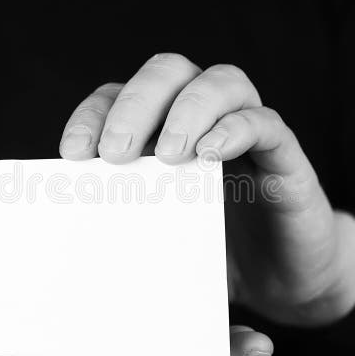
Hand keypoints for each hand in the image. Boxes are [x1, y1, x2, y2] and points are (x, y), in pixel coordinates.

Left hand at [59, 53, 354, 326]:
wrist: (284, 283)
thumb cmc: (214, 254)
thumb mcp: (157, 235)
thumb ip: (123, 221)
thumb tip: (68, 235)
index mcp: (164, 130)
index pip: (121, 96)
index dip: (94, 114)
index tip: (73, 152)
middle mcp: (205, 119)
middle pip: (169, 72)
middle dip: (136, 103)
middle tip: (116, 152)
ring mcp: (249, 133)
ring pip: (222, 82)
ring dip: (189, 109)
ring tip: (167, 154)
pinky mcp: (286, 157)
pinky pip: (265, 124)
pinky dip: (236, 130)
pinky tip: (211, 154)